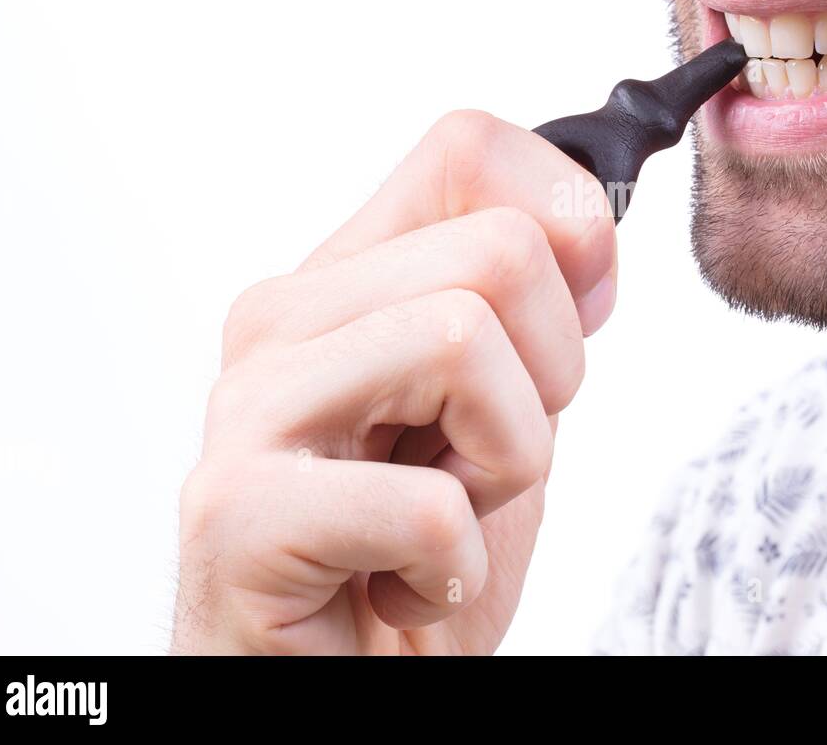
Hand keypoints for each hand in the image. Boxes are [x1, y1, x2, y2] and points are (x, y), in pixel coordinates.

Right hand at [172, 111, 616, 653]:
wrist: (340, 679)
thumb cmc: (415, 548)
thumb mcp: (501, 404)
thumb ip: (530, 309)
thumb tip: (590, 226)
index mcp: (345, 278)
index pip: (468, 145)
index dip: (569, 216)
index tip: (579, 316)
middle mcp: (283, 320)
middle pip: (503, 249)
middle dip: (550, 380)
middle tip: (484, 460)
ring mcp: (251, 410)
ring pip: (466, 341)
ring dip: (503, 467)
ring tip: (442, 518)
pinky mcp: (236, 514)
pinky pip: (427, 503)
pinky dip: (452, 566)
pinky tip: (401, 583)